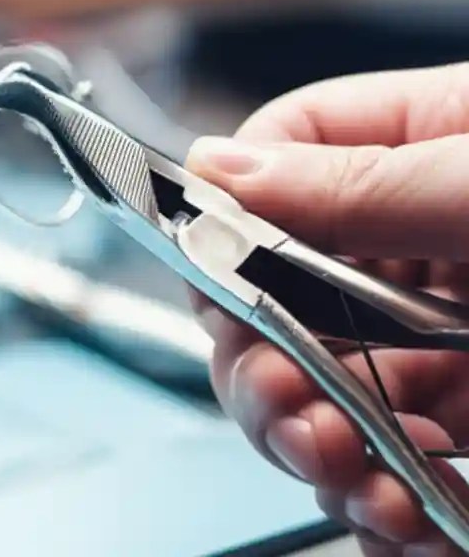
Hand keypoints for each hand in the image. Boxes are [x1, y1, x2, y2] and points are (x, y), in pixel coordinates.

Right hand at [185, 64, 468, 555]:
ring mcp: (436, 342)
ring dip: (304, 439)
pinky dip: (373, 500)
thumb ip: (363, 181)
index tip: (216, 263)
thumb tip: (218, 169)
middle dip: (256, 358)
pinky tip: (398, 510)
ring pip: (309, 390)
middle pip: (266, 296)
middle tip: (280, 391)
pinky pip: (381, 463)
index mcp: (419, 151)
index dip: (229, 207)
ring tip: (341, 462)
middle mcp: (410, 248)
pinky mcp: (462, 428)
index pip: (279, 155)